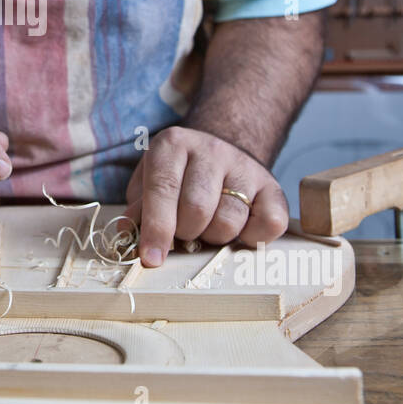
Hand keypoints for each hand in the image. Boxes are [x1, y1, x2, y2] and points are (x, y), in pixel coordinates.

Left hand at [124, 126, 288, 266]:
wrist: (220, 151)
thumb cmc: (177, 176)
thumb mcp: (148, 182)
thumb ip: (138, 208)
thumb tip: (130, 235)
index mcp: (172, 145)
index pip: (163, 189)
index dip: (156, 228)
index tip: (151, 258)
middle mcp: (210, 150)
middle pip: (197, 209)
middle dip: (186, 233)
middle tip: (184, 232)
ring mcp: (244, 166)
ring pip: (229, 220)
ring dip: (214, 237)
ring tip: (208, 228)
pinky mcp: (273, 186)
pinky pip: (268, 225)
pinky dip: (252, 238)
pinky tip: (239, 229)